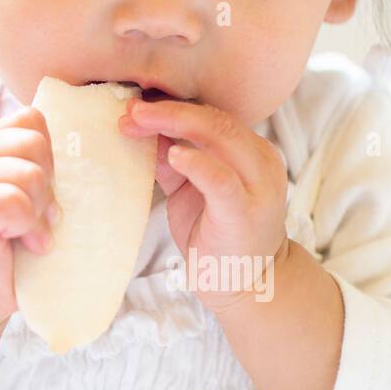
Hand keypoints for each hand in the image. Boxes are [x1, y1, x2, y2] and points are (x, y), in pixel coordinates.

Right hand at [0, 105, 59, 331]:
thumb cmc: (9, 248)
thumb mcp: (28, 198)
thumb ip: (40, 169)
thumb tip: (91, 152)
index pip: (30, 119)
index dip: (49, 153)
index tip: (45, 190)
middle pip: (33, 141)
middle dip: (48, 183)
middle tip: (41, 216)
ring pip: (27, 172)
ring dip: (39, 209)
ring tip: (31, 233)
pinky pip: (12, 202)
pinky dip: (28, 226)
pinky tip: (25, 243)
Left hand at [118, 97, 288, 314]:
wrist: (247, 284)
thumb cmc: (218, 234)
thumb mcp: (190, 189)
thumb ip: (172, 160)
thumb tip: (138, 128)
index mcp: (250, 151)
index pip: (211, 115)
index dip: (170, 106)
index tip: (133, 105)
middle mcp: (260, 162)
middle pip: (214, 119)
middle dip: (167, 111)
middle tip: (130, 110)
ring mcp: (257, 186)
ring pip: (220, 137)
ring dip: (174, 124)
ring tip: (138, 122)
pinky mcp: (245, 212)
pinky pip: (220, 179)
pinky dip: (196, 162)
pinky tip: (173, 155)